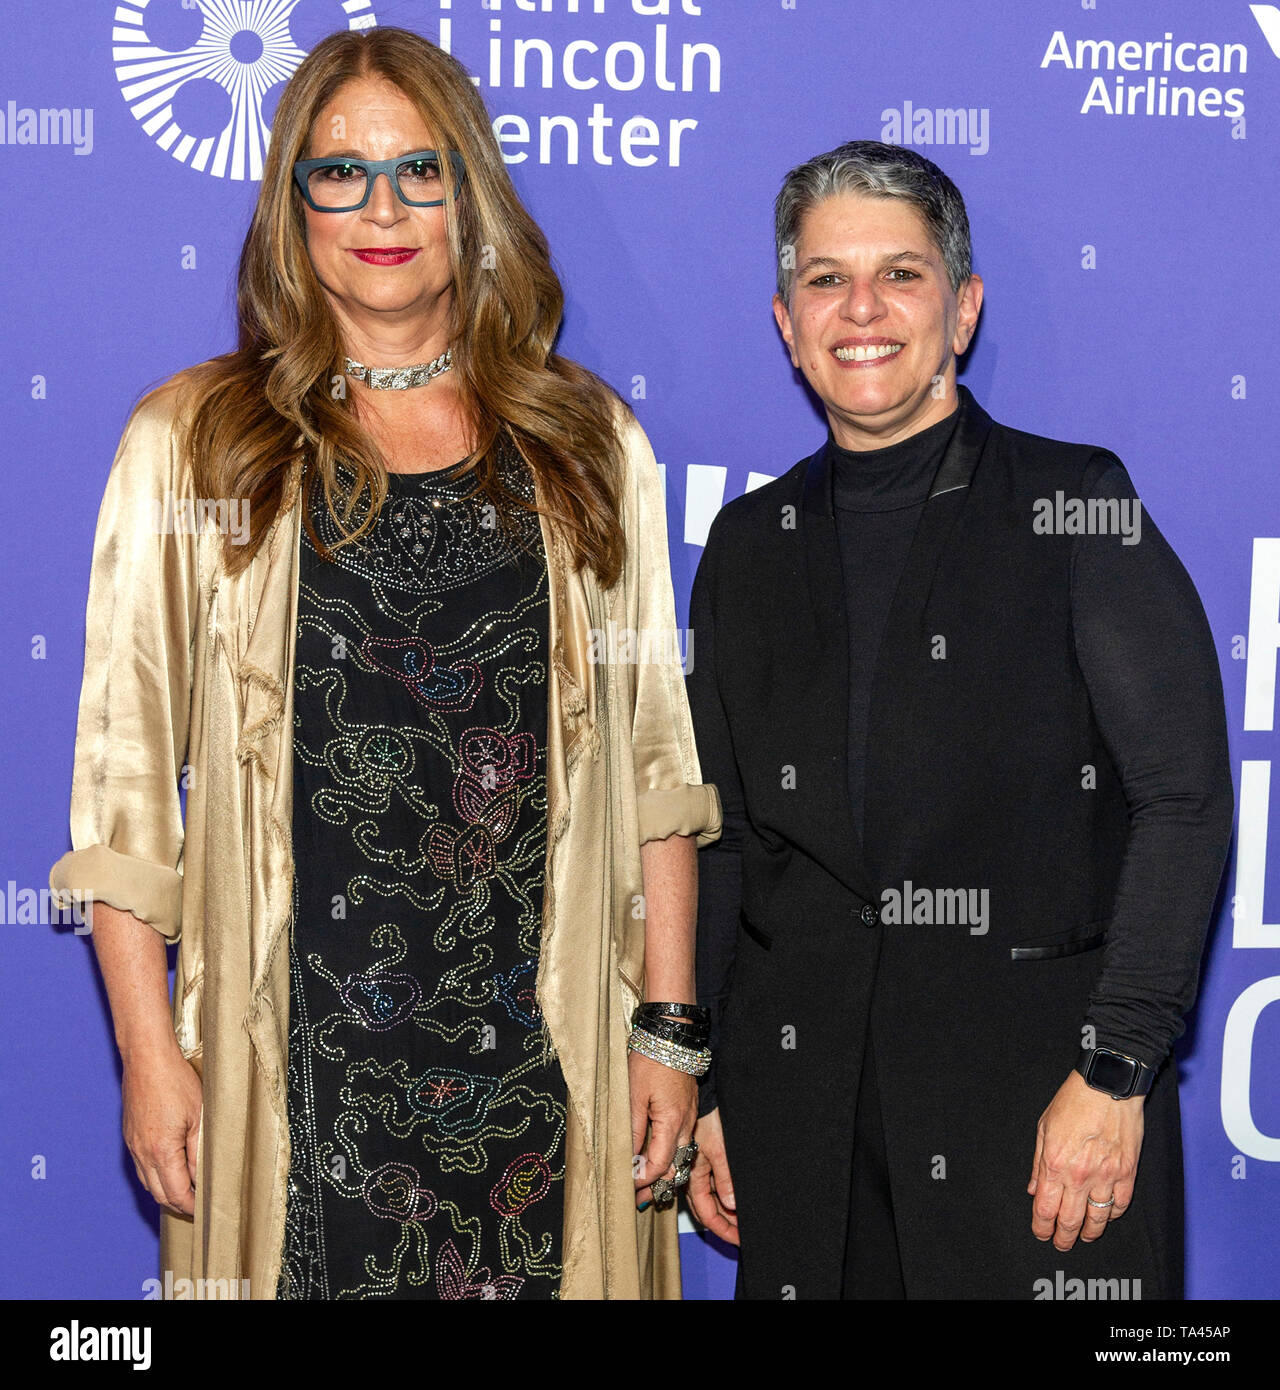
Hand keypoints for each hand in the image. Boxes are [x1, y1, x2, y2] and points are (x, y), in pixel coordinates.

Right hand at [121, 1044, 202, 1217]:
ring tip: (187, 1190)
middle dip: (179, 1204)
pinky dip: (155, 1175)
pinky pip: (141, 1166)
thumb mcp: (199, 1117)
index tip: (205, 1210)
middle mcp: (142, 1154)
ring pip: (147, 1182)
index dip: (191, 1205)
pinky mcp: (130, 1135)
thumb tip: (202, 1178)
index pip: (176, 1193)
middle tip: (198, 1205)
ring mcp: (133, 1145)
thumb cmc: (175, 1082)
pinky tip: (169, 1169)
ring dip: (166, 1191)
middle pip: (159, 1194)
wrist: (147, 1058)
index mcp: (161, 1152)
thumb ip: (199, 1152)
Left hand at [629, 1050, 697, 1207]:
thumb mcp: (634, 1095)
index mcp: (673, 1122)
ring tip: (646, 1184)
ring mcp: (690, 1115)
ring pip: (682, 1154)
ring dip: (665, 1170)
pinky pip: (683, 1140)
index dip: (643, 1179)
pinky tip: (657, 1156)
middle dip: (656, 1183)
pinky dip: (670, 1154)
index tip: (627, 1188)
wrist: (672, 1034)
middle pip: (675, 1165)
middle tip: (637, 1197)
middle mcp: (686, 1123)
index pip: (660, 1164)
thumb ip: (632, 1130)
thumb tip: (628, 1159)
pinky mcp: (689, 1108)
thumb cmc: (651, 1060)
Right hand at [687, 1106, 737, 1244]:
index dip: (722, 1229)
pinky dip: (723, 1196)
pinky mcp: (701, 1159)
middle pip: (706, 1210)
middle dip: (724, 1224)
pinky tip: (735, 1198)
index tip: (739, 1239)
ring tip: (743, 1218)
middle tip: (744, 1232)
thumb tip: (731, 1204)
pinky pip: (710, 1186)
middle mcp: (692, 1176)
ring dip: (725, 1211)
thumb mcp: (720, 1149)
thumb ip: (724, 1178)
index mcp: (694, 1176)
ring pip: (708, 1199)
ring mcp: (696, 1168)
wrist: (702, 1097)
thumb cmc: (707, 1118)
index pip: (707, 1214)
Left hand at [1028, 1069, 1143, 1250]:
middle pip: (1070, 1220)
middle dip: (1063, 1238)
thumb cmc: (1073, 1101)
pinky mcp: (1128, 1172)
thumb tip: (1034, 1189)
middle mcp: (1080, 1174)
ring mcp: (1107, 1175)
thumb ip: (1038, 1163)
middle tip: (1061, 1244)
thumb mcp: (1044, 1127)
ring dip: (1089, 1232)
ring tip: (1083, 1235)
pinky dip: (1113, 1215)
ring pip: (1098, 1218)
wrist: (1106, 1085)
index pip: (1045, 1208)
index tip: (1041, 1233)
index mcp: (1055, 1163)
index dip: (1041, 1226)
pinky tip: (1106, 1215)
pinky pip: (1121, 1204)